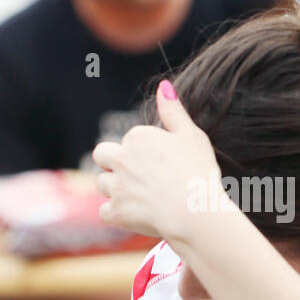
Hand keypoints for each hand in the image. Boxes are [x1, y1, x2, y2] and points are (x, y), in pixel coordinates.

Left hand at [92, 80, 227, 241]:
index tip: (160, 164)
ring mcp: (115, 186)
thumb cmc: (198, 172)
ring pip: (101, 184)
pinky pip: (105, 211)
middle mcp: (120, 159)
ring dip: (115, 189)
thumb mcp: (191, 136)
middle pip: (101, 156)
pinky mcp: (114, 212)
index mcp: (137, 137)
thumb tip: (163, 86)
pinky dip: (117, 214)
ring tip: (142, 196)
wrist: (195, 211)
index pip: (127, 141)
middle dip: (113, 164)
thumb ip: (173, 112)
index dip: (141, 153)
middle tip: (138, 177)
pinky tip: (137, 214)